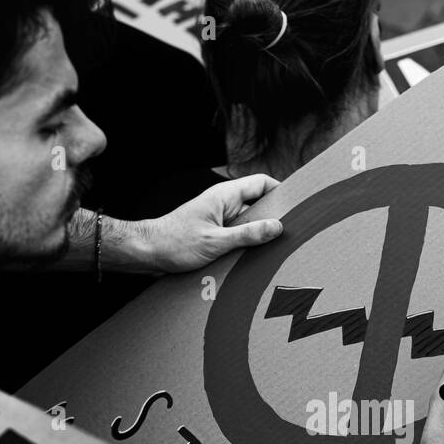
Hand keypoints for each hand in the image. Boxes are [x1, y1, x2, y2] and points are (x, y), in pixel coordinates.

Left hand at [137, 175, 283, 273]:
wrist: (147, 253)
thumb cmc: (174, 243)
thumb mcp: (216, 242)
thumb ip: (248, 235)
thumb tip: (277, 228)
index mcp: (225, 196)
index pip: (262, 183)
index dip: (281, 192)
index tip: (297, 207)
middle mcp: (224, 205)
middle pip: (259, 206)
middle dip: (273, 220)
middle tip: (288, 236)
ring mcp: (220, 220)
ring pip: (250, 225)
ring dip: (258, 238)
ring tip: (270, 252)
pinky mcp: (216, 235)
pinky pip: (239, 237)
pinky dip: (246, 247)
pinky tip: (251, 260)